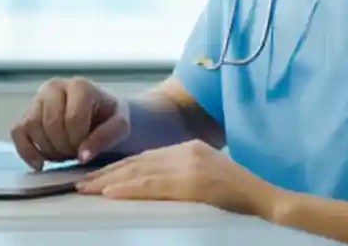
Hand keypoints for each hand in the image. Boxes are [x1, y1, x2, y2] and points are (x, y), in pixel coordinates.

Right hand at [9, 77, 129, 170]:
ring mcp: (38, 98)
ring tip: (65, 153)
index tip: (88, 147)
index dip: (80, 141)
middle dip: (64, 146)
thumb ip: (105, 137)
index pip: (72, 119)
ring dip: (49, 150)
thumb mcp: (120, 126)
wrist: (102, 114)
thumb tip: (82, 155)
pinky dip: (25, 151)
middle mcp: (54, 86)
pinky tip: (40, 164)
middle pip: (51, 124)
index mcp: (79, 85)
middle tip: (76, 152)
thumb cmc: (111, 118)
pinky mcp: (27, 113)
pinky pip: (17, 132)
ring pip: (32, 127)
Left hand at [75, 139, 279, 216]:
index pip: (145, 157)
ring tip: (85, 189)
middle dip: (106, 173)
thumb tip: (153, 183)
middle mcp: (186, 151)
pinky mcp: (191, 183)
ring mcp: (188, 166)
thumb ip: (183, 174)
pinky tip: (109, 193)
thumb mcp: (208, 176)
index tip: (97, 175)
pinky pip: (152, 186)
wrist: (267, 199)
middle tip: (80, 182)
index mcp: (189, 148)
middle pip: (137, 162)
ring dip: (108, 181)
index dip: (118, 166)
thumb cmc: (240, 194)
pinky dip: (128, 189)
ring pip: (139, 173)